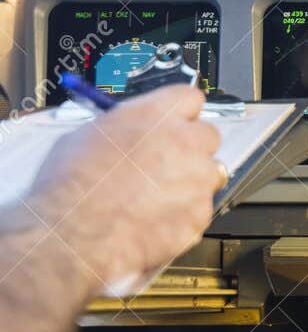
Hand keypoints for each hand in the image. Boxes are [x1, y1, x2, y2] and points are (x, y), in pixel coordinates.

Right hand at [28, 86, 224, 290]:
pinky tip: (156, 218)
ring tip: (157, 195)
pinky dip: (185, 212)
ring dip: (193, 180)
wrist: (75, 234)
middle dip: (193, 146)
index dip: (181, 112)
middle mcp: (184, 143)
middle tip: (170, 160)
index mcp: (154, 115)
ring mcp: (198, 179)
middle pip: (209, 135)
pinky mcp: (201, 213)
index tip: (176, 121)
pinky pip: (202, 207)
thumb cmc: (71, 188)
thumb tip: (131, 129)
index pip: (189, 98)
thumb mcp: (88, 136)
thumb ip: (125, 128)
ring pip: (211, 173)